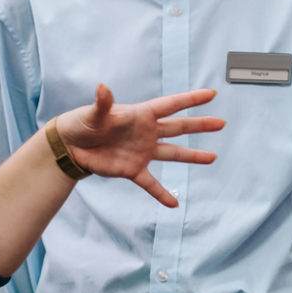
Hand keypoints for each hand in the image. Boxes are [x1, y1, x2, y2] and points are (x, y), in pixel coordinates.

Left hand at [55, 85, 224, 206]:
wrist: (71, 146)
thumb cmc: (82, 123)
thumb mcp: (93, 113)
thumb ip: (102, 103)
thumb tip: (102, 88)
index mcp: (141, 115)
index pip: (170, 105)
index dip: (190, 100)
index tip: (211, 95)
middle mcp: (147, 132)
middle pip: (179, 128)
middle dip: (200, 125)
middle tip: (221, 123)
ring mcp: (142, 151)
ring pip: (173, 153)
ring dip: (192, 156)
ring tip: (212, 157)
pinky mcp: (133, 169)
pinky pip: (151, 183)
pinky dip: (162, 193)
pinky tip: (174, 204)